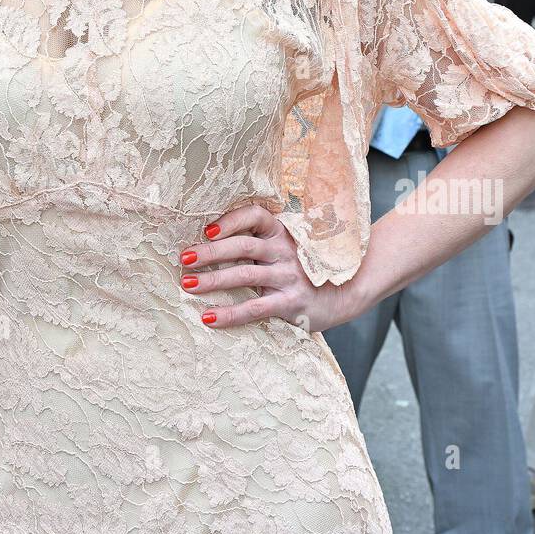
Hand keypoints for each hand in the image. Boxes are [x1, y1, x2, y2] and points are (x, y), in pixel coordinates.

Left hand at [178, 202, 351, 333]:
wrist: (350, 290)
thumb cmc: (308, 266)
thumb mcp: (288, 246)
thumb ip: (261, 242)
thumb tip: (213, 241)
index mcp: (282, 232)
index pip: (255, 216)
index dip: (230, 220)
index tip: (207, 230)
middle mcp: (285, 250)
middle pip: (243, 245)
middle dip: (210, 252)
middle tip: (184, 258)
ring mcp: (289, 277)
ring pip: (244, 275)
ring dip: (213, 280)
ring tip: (188, 285)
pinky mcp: (291, 303)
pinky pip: (254, 308)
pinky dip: (229, 314)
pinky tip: (208, 318)